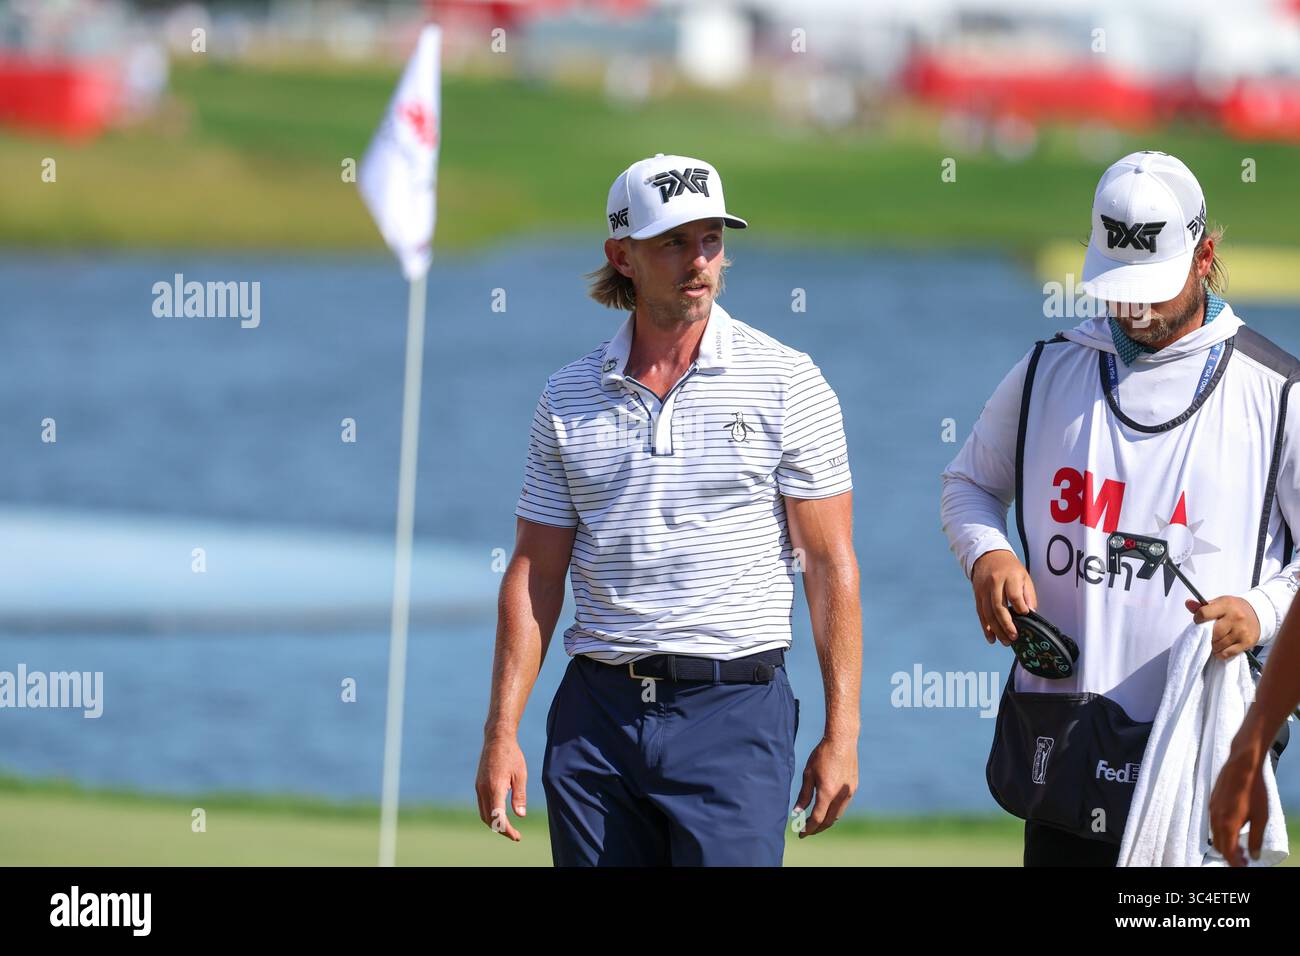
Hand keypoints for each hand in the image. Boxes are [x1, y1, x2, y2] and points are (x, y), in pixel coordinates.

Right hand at [474, 732, 527, 840]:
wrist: (497, 739)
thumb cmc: (512, 755)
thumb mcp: (521, 775)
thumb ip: (519, 796)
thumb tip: (520, 816)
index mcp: (495, 787)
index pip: (498, 817)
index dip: (507, 830)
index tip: (517, 837)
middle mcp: (483, 789)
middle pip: (489, 819)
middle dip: (501, 830)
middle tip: (515, 835)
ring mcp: (479, 787)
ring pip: (483, 814)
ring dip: (494, 824)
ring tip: (508, 828)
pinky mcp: (478, 785)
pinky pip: (482, 805)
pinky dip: (490, 814)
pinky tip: (501, 815)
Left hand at [792, 736, 857, 837]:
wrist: (842, 741)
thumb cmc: (822, 755)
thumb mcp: (808, 774)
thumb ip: (804, 795)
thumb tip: (797, 813)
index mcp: (827, 793)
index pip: (817, 819)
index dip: (808, 828)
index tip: (801, 833)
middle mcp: (841, 795)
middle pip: (829, 821)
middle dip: (817, 828)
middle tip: (806, 831)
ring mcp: (849, 793)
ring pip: (837, 815)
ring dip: (826, 821)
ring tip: (815, 822)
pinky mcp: (854, 788)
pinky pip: (843, 806)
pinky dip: (834, 812)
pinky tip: (827, 809)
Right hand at [970, 549, 1036, 645]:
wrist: (988, 556)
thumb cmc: (1010, 568)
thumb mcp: (1024, 576)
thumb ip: (1028, 594)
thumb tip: (1031, 613)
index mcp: (1009, 576)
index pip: (1014, 595)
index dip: (1020, 608)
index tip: (1026, 616)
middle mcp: (994, 583)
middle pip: (998, 607)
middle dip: (1006, 625)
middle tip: (1014, 637)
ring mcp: (983, 590)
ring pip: (988, 613)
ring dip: (996, 630)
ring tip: (1005, 641)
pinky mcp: (977, 595)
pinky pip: (981, 614)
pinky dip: (986, 627)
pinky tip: (991, 638)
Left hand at [1185, 596, 1260, 658]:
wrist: (1257, 613)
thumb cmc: (1233, 609)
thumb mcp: (1219, 603)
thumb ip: (1202, 606)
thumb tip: (1188, 604)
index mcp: (1226, 605)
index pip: (1204, 613)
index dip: (1198, 619)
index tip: (1198, 621)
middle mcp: (1235, 618)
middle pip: (1213, 633)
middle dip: (1206, 637)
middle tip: (1206, 636)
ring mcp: (1242, 631)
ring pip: (1219, 644)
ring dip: (1212, 646)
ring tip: (1213, 642)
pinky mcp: (1247, 642)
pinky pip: (1227, 653)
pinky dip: (1219, 653)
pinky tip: (1219, 648)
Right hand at [1209, 731, 1268, 865]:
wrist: (1242, 766)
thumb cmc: (1254, 791)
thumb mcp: (1261, 817)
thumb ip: (1256, 838)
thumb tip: (1253, 855)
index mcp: (1227, 824)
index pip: (1228, 852)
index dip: (1236, 863)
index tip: (1244, 867)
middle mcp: (1215, 818)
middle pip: (1219, 846)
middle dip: (1231, 855)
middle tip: (1245, 858)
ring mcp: (1211, 809)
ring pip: (1215, 834)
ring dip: (1226, 843)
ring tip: (1240, 845)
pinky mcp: (1212, 802)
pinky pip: (1213, 823)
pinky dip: (1222, 831)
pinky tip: (1234, 828)